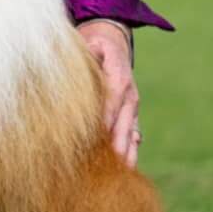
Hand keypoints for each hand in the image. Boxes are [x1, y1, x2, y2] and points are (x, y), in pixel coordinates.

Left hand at [76, 19, 139, 166]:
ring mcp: (132, 104)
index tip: (95, 140)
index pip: (111, 103)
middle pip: (123, 124)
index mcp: (119, 77)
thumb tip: (79, 59)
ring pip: (131, 132)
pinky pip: (133, 132)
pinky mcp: (131, 111)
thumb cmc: (96, 42)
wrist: (113, 37)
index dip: (104, 121)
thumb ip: (88, 53)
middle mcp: (129, 94)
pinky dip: (130, 148)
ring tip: (122, 174)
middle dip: (116, 145)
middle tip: (108, 167)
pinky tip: (127, 166)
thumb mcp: (91, 42)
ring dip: (127, 152)